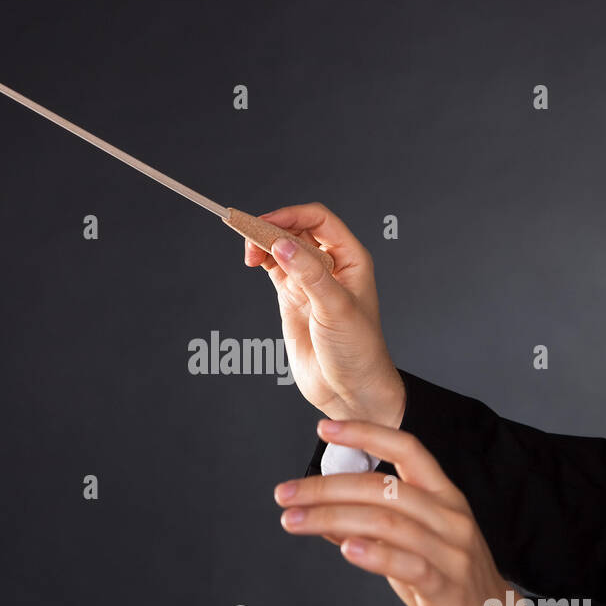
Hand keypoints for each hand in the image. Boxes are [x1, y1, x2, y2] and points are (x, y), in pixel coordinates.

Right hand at [244, 202, 404, 428]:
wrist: (349, 390)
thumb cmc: (357, 351)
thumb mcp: (336, 308)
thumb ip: (309, 275)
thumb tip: (281, 244)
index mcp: (350, 259)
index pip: (319, 220)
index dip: (292, 215)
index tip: (266, 222)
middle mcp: (330, 266)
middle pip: (296, 230)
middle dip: (272, 228)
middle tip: (248, 236)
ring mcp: (309, 282)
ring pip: (282, 248)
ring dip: (263, 244)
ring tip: (248, 254)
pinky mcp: (292, 298)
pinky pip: (273, 269)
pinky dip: (260, 260)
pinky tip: (251, 261)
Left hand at [274, 418, 525, 605]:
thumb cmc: (448, 591)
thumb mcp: (407, 551)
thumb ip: (370, 529)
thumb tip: (319, 513)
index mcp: (444, 499)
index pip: (408, 449)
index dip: (366, 433)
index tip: (324, 428)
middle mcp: (451, 518)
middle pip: (384, 487)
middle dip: (327, 487)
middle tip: (284, 494)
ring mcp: (453, 554)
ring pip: (388, 522)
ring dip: (334, 518)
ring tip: (295, 520)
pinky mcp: (449, 592)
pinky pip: (410, 565)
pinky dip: (376, 554)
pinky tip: (347, 549)